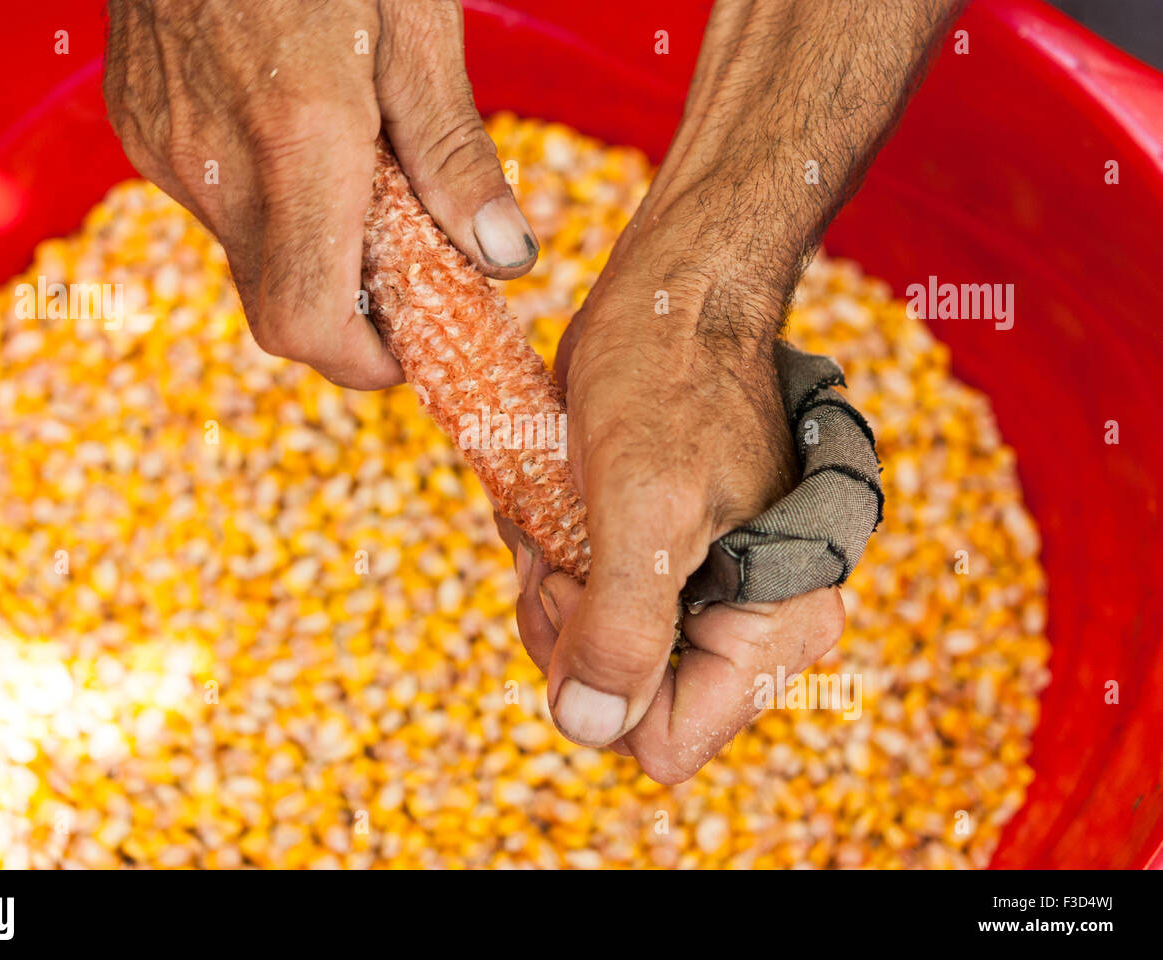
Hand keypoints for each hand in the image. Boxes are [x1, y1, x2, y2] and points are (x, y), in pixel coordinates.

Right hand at [103, 0, 537, 387]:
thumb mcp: (416, 24)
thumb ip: (454, 153)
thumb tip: (503, 257)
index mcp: (296, 136)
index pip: (308, 324)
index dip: (364, 363)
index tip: (414, 344)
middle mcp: (213, 160)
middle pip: (280, 308)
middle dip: (349, 312)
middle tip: (405, 266)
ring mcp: (163, 146)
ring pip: (248, 258)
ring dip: (309, 251)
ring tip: (355, 174)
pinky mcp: (137, 126)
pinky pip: (211, 205)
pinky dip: (266, 203)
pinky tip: (294, 137)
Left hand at [494, 0, 961, 781]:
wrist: (671, 297)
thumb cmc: (665, 377)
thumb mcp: (643, 503)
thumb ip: (626, 627)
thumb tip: (592, 728)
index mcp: (773, 628)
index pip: (664, 742)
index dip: (598, 678)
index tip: (579, 582)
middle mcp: (748, 627)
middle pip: (619, 705)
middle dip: (567, 624)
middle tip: (563, 539)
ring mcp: (703, 598)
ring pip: (590, 659)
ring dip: (552, 586)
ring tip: (560, 508)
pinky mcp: (664, 567)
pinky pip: (586, 608)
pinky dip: (554, 561)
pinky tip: (559, 503)